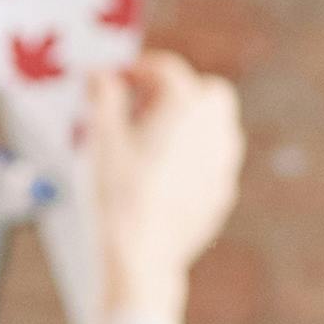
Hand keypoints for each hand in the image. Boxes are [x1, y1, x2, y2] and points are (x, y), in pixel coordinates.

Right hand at [80, 52, 243, 317]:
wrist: (143, 254)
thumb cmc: (121, 194)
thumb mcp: (103, 138)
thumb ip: (104, 98)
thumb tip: (100, 77)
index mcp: (186, 107)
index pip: (167, 70)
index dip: (137, 69)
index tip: (114, 81)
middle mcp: (214, 130)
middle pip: (208, 92)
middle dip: (178, 91)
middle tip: (141, 107)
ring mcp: (223, 164)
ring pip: (217, 127)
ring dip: (190, 123)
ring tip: (151, 141)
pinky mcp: (221, 193)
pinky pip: (213, 162)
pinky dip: (193, 156)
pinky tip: (163, 174)